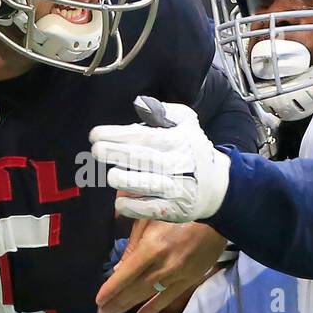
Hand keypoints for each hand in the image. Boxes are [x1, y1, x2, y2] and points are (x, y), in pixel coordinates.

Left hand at [89, 99, 231, 222]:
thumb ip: (165, 111)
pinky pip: (152, 209)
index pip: (145, 137)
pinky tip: (120, 201)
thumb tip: (140, 103)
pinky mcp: (175, 210)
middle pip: (144, 159)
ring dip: (127, 180)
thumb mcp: (188, 124)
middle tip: (96, 150)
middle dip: (117, 153)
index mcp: (178, 142)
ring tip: (110, 175)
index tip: (95, 134)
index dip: (119, 135)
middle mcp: (178, 165)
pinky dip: (135, 206)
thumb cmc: (193, 151)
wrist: (217, 186)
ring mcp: (177, 189)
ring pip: (149, 185)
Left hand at [96, 220, 227, 312]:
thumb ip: (134, 245)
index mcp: (152, 247)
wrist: (216, 215)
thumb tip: (120, 269)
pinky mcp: (190, 279)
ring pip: (149, 295)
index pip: (126, 274)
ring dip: (130, 305)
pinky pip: (169, 297)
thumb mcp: (150, 220)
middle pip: (135, 288)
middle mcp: (164, 265)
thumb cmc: (178, 211)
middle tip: (102, 312)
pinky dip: (154, 308)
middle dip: (116, 301)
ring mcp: (178, 274)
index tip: (99, 300)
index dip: (111, 289)